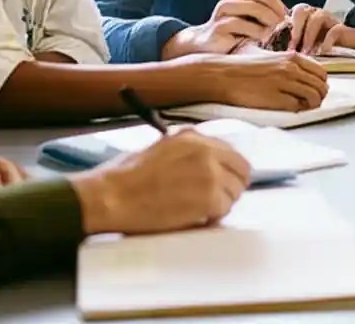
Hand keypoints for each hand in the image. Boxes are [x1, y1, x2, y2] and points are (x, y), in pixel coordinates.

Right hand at [70, 131, 249, 234]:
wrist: (112, 196)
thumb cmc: (126, 177)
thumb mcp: (161, 149)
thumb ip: (188, 152)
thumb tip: (208, 163)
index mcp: (193, 137)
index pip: (232, 153)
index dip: (229, 171)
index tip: (223, 181)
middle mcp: (206, 151)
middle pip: (242, 171)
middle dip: (230, 187)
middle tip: (214, 200)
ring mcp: (210, 174)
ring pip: (234, 193)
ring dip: (220, 203)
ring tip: (196, 210)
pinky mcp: (209, 198)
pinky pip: (224, 210)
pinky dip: (212, 217)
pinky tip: (193, 217)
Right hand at [162, 0, 287, 57]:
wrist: (205, 48)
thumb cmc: (233, 36)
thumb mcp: (250, 23)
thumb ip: (266, 16)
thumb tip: (291, 17)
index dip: (279, 6)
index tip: (285, 22)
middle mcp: (230, 0)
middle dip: (275, 14)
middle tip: (280, 29)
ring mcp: (223, 12)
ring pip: (254, 8)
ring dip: (267, 22)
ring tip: (269, 35)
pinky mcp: (218, 27)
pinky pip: (242, 24)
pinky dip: (255, 33)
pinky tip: (258, 41)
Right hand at [187, 50, 328, 110]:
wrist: (224, 75)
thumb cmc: (245, 69)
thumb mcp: (272, 59)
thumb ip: (291, 66)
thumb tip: (308, 80)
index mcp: (292, 58)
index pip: (321, 73)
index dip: (320, 84)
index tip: (312, 90)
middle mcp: (291, 68)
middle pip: (321, 86)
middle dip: (319, 96)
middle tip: (308, 102)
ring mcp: (284, 83)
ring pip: (314, 97)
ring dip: (311, 105)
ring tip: (300, 107)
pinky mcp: (276, 98)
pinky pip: (298, 106)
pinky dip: (297, 110)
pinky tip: (288, 109)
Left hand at [284, 4, 354, 54]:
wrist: (349, 47)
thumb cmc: (321, 48)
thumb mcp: (304, 46)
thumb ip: (292, 46)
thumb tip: (275, 55)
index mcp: (303, 17)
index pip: (289, 14)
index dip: (281, 27)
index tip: (277, 45)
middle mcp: (314, 14)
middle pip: (301, 10)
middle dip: (295, 29)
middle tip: (291, 47)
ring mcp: (329, 19)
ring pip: (317, 18)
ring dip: (309, 36)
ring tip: (306, 53)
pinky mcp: (342, 28)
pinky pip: (334, 30)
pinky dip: (327, 41)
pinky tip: (323, 52)